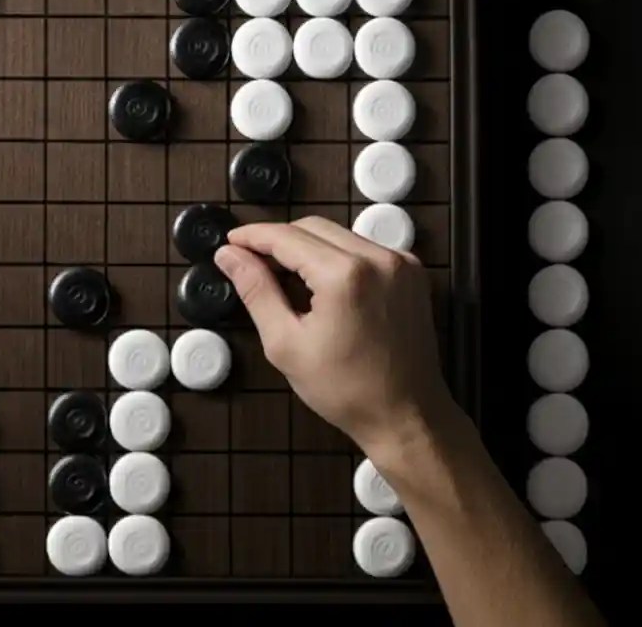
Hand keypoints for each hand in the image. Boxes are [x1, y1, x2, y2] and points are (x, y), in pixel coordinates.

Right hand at [214, 216, 454, 454]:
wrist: (406, 415)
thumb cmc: (345, 389)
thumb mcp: (285, 343)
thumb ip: (256, 291)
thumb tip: (229, 256)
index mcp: (345, 275)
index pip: (287, 237)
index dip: (252, 236)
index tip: (230, 242)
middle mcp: (378, 259)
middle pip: (313, 227)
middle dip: (278, 240)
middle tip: (249, 261)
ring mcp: (401, 263)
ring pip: (339, 234)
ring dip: (306, 246)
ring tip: (281, 274)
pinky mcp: (412, 274)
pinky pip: (364, 249)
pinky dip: (336, 256)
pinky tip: (319, 282)